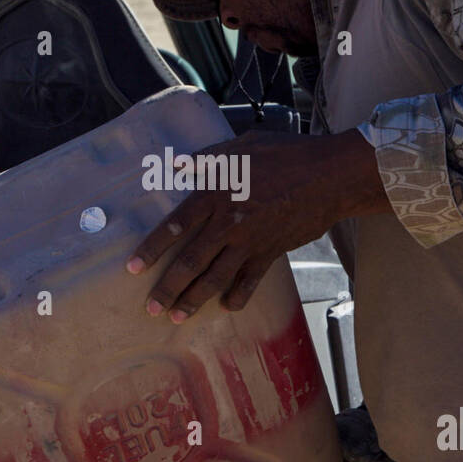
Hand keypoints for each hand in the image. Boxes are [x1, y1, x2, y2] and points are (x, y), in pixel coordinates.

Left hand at [125, 128, 386, 320]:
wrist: (328, 176)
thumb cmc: (284, 153)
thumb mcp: (239, 146)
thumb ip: (205, 158)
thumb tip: (176, 163)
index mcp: (214, 193)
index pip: (174, 225)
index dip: (152, 248)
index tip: (133, 268)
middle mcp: (227, 222)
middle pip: (191, 261)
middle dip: (168, 287)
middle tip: (151, 307)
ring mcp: (250, 241)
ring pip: (216, 278)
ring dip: (194, 299)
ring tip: (177, 315)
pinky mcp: (271, 252)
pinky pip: (250, 281)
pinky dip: (238, 297)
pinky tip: (227, 308)